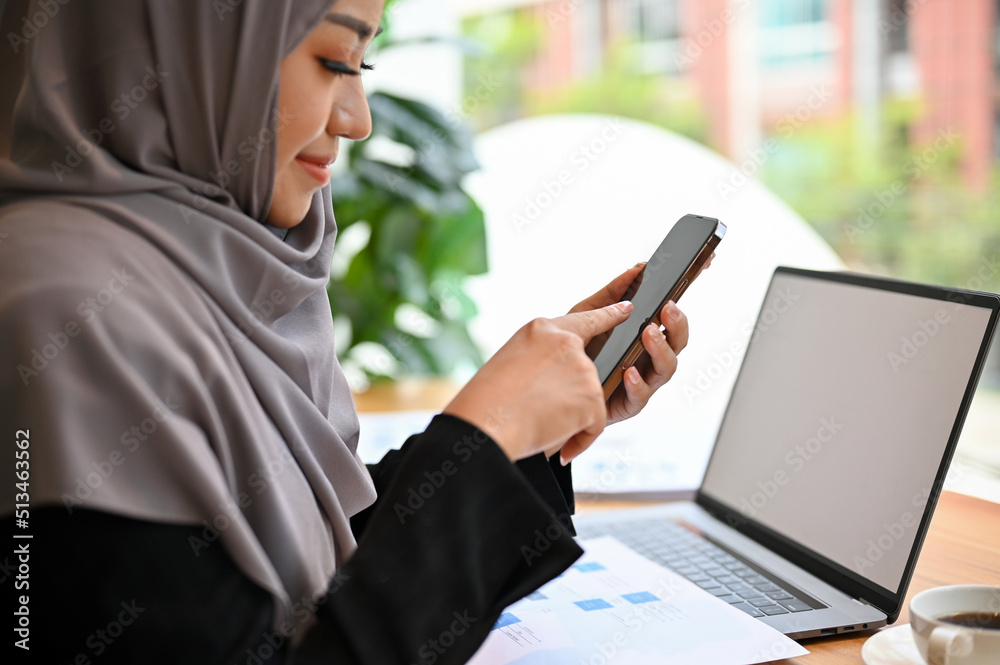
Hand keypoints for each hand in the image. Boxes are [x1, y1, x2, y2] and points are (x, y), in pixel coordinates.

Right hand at [443, 301, 634, 463]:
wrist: (484, 424)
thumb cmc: (485, 403)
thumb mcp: (511, 365)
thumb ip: (542, 362)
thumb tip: (561, 384)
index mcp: (541, 330)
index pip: (583, 319)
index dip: (608, 314)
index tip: (626, 308)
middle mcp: (565, 341)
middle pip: (585, 371)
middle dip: (571, 396)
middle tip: (540, 411)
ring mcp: (582, 367)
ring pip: (588, 400)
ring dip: (570, 419)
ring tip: (537, 425)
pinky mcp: (592, 394)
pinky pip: (594, 423)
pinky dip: (579, 438)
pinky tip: (557, 441)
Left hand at [569, 263, 690, 425]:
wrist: (553, 386)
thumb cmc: (577, 350)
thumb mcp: (588, 314)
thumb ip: (612, 293)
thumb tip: (636, 269)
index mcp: (644, 338)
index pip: (671, 321)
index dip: (685, 302)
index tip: (695, 288)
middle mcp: (649, 360)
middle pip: (677, 344)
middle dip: (676, 325)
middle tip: (667, 310)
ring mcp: (642, 382)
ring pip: (666, 369)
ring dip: (660, 349)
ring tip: (648, 334)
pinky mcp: (627, 405)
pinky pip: (640, 397)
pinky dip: (638, 384)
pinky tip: (630, 372)